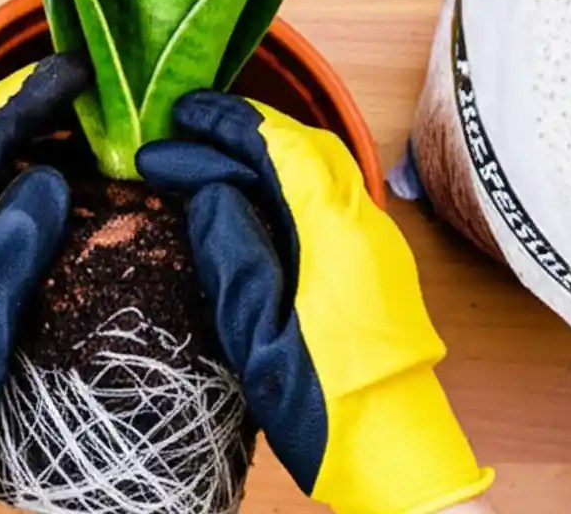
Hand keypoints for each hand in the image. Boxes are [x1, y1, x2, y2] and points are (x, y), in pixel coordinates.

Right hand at [137, 92, 493, 513]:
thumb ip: (235, 253)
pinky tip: (250, 195)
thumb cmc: (324, 403)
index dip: (228, 125)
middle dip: (245, 127)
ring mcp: (376, 242)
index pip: (283, 148)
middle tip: (187, 127)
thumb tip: (213, 188)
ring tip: (210, 152)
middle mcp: (366, 224)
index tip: (178, 122)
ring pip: (322, 167)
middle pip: (308, 145)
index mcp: (337, 235)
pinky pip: (330, 196)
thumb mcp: (259, 334)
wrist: (393, 449)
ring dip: (267, 150)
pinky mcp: (374, 263)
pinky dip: (286, 178)